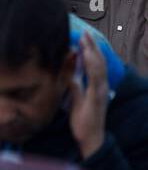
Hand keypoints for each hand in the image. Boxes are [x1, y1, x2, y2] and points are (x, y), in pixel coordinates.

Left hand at [68, 32, 108, 159]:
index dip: (90, 50)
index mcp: (96, 86)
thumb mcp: (76, 98)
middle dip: (92, 46)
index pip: (94, 64)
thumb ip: (74, 85)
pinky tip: (87, 56)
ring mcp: (100, 91)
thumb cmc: (83, 120)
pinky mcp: (96, 97)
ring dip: (92, 51)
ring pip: (99, 67)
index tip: (83, 38)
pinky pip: (95, 78)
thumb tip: (69, 73)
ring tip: (86, 39)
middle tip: (85, 32)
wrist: (90, 137)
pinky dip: (92, 65)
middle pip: (98, 62)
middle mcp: (100, 86)